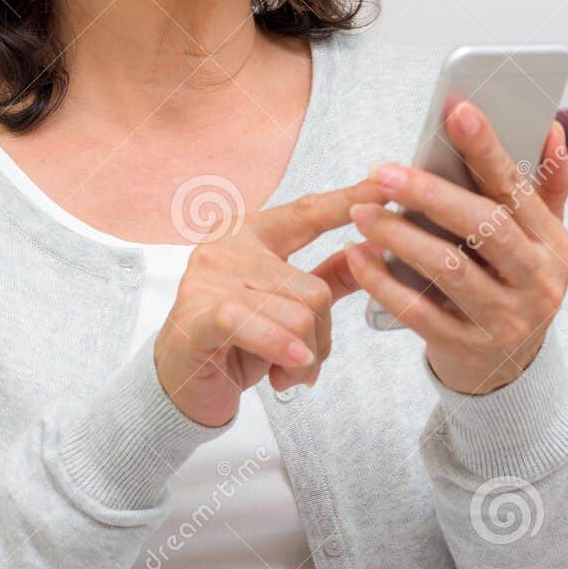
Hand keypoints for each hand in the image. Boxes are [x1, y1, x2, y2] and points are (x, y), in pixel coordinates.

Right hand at [154, 177, 387, 426]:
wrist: (180, 382)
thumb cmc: (237, 339)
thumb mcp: (287, 303)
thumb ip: (328, 275)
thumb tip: (375, 246)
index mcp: (251, 233)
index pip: (309, 212)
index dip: (350, 200)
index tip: (387, 186)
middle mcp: (228, 247)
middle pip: (314, 289)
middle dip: (320, 336)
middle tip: (302, 359)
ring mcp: (210, 279)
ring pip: (298, 316)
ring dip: (303, 359)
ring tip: (285, 372)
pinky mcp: (199, 315)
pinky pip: (265, 328)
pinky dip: (284, 351)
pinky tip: (288, 370)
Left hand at [344, 103, 567, 395]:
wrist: (506, 368)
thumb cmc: (512, 282)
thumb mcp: (538, 240)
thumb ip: (544, 187)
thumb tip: (552, 129)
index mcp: (554, 244)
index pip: (517, 189)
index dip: (488, 148)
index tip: (456, 110)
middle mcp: (539, 282)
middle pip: (484, 227)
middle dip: (430, 193)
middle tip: (382, 172)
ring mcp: (506, 320)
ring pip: (449, 269)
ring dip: (400, 236)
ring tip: (362, 212)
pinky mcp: (468, 349)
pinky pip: (419, 312)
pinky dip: (384, 282)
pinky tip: (358, 256)